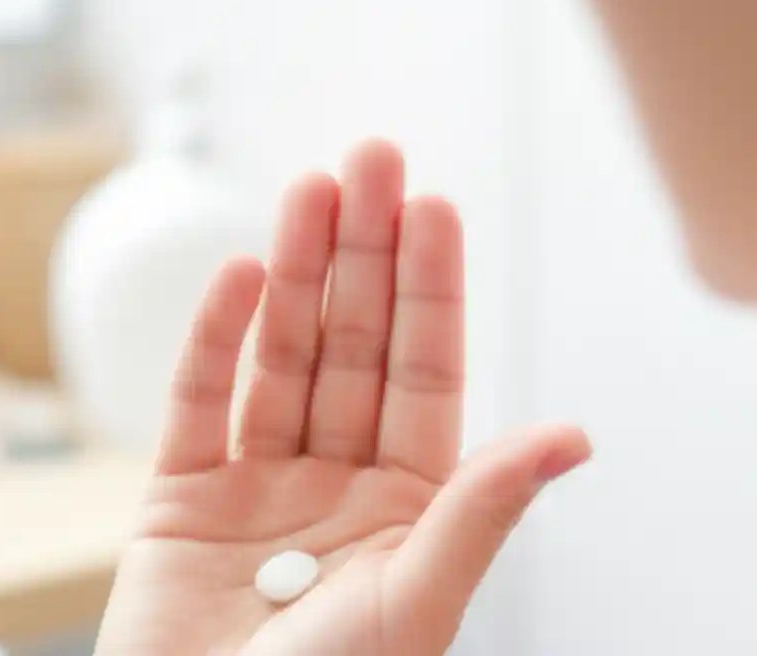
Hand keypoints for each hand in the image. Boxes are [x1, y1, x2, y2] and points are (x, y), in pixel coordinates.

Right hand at [93, 140, 591, 655]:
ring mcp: (260, 484)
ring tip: (312, 187)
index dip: (428, 288)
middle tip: (373, 159)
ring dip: (298, 271)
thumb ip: (481, 508)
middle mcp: (339, 481)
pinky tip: (245, 275)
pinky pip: (202, 403)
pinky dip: (219, 338)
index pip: (425, 373)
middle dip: (364, 252)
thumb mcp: (417, 598)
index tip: (433, 206)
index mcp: (408, 504)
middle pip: (356, 345)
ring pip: (285, 356)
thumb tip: (575, 437)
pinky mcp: (181, 499)